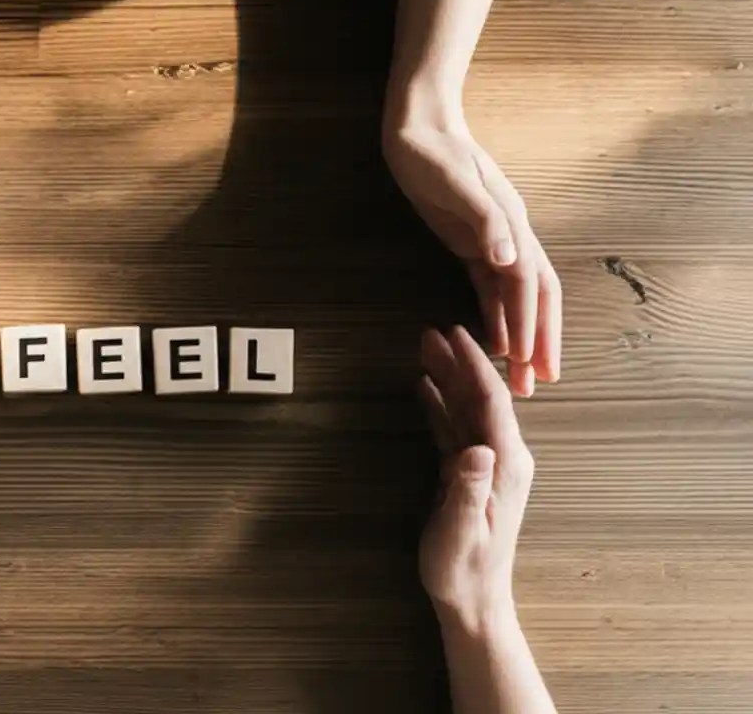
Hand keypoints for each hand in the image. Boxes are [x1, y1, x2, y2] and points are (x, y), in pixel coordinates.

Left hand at [385, 120, 560, 397]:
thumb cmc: (434, 151)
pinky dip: (498, 318)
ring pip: (515, 299)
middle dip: (539, 342)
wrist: (420, 126)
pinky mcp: (471, 244)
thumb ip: (485, 220)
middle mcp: (510, 237)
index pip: (528, 286)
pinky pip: (491, 289)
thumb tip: (508, 259)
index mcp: (511, 225)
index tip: (527, 362)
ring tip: (520, 378)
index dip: (530, 324)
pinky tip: (497, 344)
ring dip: (520, 338)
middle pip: (535, 298)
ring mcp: (492, 242)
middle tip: (538, 386)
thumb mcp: (455, 182)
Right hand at [416, 326, 534, 633]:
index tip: (456, 334)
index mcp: (504, 465)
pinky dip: (439, 404)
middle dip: (458, 362)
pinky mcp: (468, 473)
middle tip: (433, 331)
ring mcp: (485, 465)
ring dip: (447, 378)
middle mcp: (500, 458)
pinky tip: (424, 387)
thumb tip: (475, 449)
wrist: (472, 598)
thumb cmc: (463, 569)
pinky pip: (453, 428)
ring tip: (424, 348)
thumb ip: (468, 489)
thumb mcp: (460, 531)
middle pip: (479, 398)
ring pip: (465, 409)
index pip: (491, 402)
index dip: (473, 366)